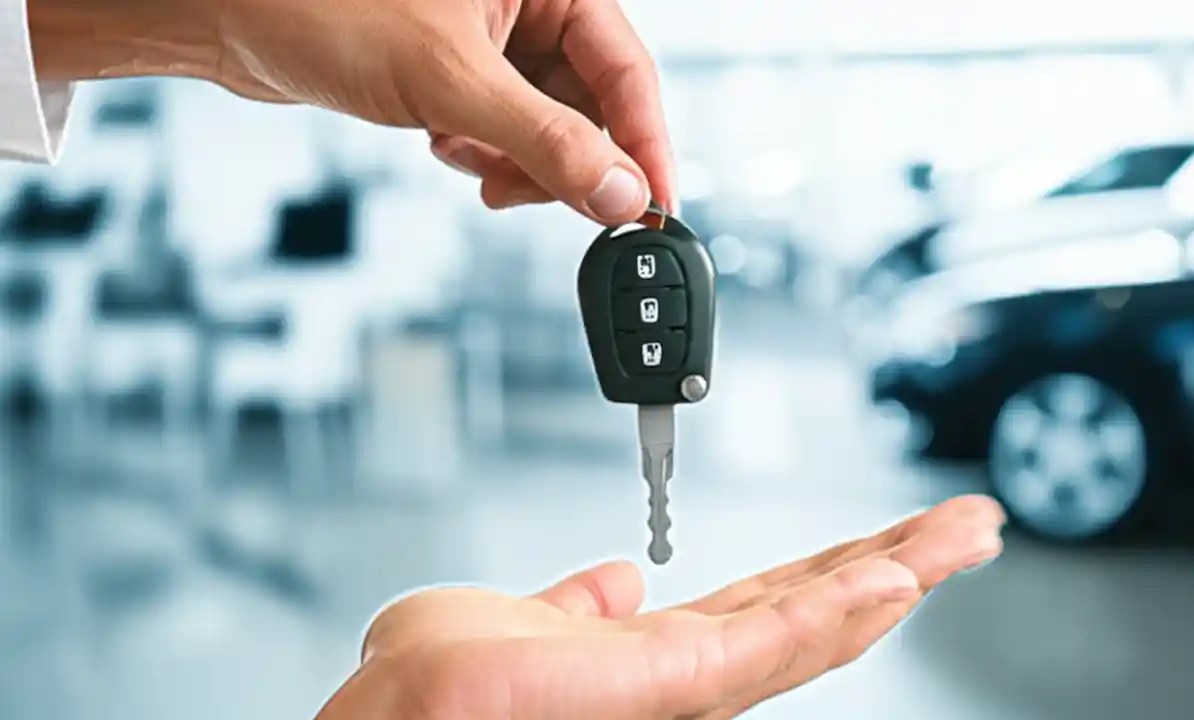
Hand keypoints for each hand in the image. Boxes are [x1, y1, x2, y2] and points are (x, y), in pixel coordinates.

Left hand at [29, 0, 673, 224]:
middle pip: (591, 104)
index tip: (656, 208)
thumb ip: (544, 141)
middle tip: (566, 208)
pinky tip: (445, 144)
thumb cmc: (323, 6)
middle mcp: (528, 5)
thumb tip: (619, 193)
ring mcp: (492, 39)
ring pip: (546, 123)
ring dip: (521, 162)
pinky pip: (504, 127)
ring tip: (479, 169)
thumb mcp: (450, 82)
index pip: (628, 69)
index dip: (646, 145)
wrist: (229, 16)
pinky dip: (484, 152)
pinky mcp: (457, 69)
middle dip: (573, 162)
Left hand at [315, 495, 1005, 719]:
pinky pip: (773, 643)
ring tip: (963, 534)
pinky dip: (839, 609)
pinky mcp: (675, 684)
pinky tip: (894, 577)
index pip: (774, 604)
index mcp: (661, 655)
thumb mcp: (525, 619)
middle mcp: (692, 675)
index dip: (840, 568)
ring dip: (897, 578)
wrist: (400, 716)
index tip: (896, 537)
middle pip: (817, 613)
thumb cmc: (439, 687)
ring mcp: (692, 686)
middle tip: (970, 523)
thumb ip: (582, 603)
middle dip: (899, 565)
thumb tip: (619, 577)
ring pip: (817, 627)